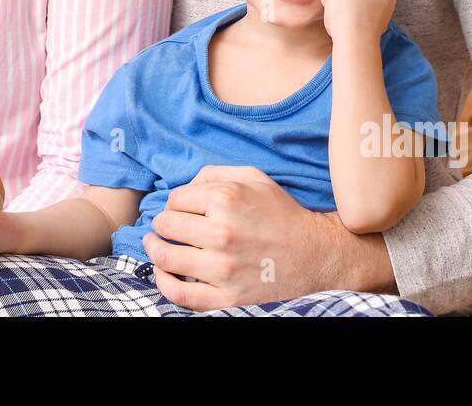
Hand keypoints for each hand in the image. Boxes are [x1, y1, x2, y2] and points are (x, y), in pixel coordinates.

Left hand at [143, 165, 394, 309]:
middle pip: (166, 225)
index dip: (174, 202)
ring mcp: (222, 268)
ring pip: (165, 257)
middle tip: (166, 227)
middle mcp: (221, 232)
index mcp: (226, 199)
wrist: (317, 257)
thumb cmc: (283, 215)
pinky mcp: (227, 298)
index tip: (180, 209)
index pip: (175, 199)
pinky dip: (162, 282)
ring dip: (154, 249)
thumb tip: (184, 185)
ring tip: (154, 245)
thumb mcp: (256, 179)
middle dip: (162, 224)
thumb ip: (217, 173)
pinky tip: (162, 272)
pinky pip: (178, 293)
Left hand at [318, 0, 396, 46]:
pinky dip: (326, 0)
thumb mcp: (378, 15)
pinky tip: (337, 9)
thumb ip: (374, 1)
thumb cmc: (365, 34)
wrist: (358, 37)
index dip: (360, 4)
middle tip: (353, 15)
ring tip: (346, 12)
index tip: (362, 15)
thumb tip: (365, 1)